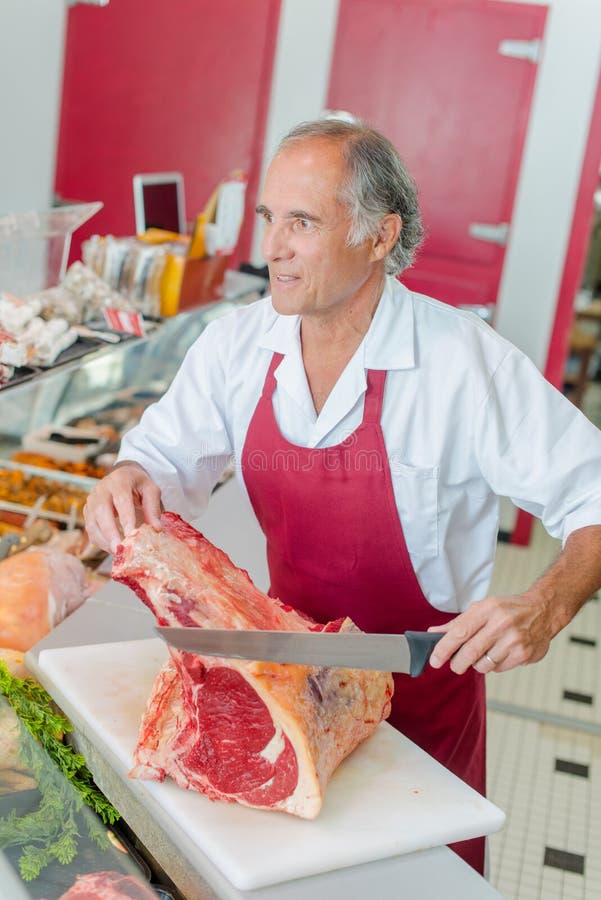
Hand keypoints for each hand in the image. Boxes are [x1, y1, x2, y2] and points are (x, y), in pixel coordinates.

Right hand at [83, 462, 161, 553]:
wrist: (122, 475)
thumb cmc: (138, 485)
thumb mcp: (151, 490)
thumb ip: (153, 508)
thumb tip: (156, 529)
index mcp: (119, 481)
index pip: (121, 500)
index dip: (125, 519)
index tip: (132, 535)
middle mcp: (101, 489)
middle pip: (101, 511)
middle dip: (110, 532)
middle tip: (120, 549)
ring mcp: (91, 500)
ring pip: (92, 522)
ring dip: (104, 540)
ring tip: (117, 553)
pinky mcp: (87, 511)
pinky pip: (90, 529)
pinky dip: (100, 541)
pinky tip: (112, 549)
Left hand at [427, 592, 556, 673]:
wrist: (543, 611)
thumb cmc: (508, 609)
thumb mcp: (482, 608)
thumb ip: (458, 623)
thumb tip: (433, 633)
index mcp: (487, 609)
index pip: (459, 632)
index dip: (443, 648)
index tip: (434, 660)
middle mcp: (501, 624)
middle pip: (469, 652)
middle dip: (457, 663)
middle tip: (455, 665)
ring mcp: (514, 640)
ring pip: (483, 665)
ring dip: (477, 664)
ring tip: (483, 654)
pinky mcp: (524, 655)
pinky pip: (498, 669)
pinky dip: (493, 666)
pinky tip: (500, 654)